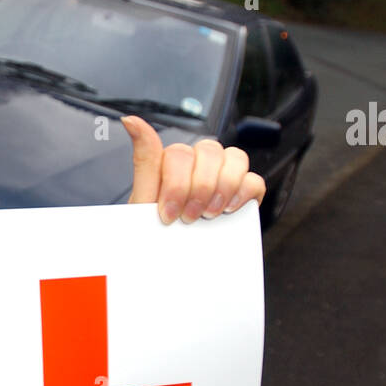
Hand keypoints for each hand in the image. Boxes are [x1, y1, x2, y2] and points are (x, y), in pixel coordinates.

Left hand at [121, 114, 265, 223]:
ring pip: (235, 157)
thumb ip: (144, 159)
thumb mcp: (145, 200)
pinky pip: (254, 179)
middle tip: (188, 218)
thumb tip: (131, 119)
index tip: (167, 214)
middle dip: (198, 188)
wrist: (173, 265)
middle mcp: (199, 165)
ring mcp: (224, 177)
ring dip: (222, 187)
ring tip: (209, 215)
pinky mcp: (244, 194)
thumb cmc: (158, 232)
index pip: (179, 152)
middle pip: (208, 150)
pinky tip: (229, 210)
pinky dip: (243, 192)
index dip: (175, 184)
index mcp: (172, 164)